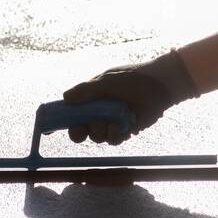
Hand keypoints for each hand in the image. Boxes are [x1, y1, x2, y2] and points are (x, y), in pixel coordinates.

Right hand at [62, 49, 199, 145]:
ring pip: (96, 136)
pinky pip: (113, 140)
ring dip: (100, 131)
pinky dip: (115, 135)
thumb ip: (86, 90)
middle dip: (80, 131)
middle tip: (83, 129)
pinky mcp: (125, 130)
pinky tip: (121, 126)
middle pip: (81, 129)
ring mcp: (111, 122)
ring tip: (111, 121)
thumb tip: (65, 98)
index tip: (57, 126)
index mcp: (91, 99)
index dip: (64, 120)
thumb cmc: (132, 78)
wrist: (159, 85)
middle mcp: (99, 112)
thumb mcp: (106, 81)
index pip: (72, 112)